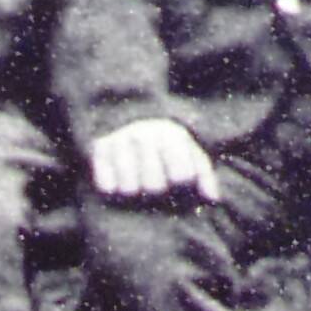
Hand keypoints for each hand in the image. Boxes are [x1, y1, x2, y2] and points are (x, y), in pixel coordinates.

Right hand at [90, 118, 219, 203]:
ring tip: (136, 184)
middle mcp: (144, 136)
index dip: (180, 185)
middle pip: (154, 186)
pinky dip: (111, 188)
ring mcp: (119, 141)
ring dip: (134, 191)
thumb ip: (204, 174)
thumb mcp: (188, 150)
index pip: (181, 176)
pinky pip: (105, 185)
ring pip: (128, 188)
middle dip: (156, 190)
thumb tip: (212, 199)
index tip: (176, 181)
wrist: (124, 111)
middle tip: (153, 184)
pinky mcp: (97, 148)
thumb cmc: (163, 142)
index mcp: (171, 135)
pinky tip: (116, 182)